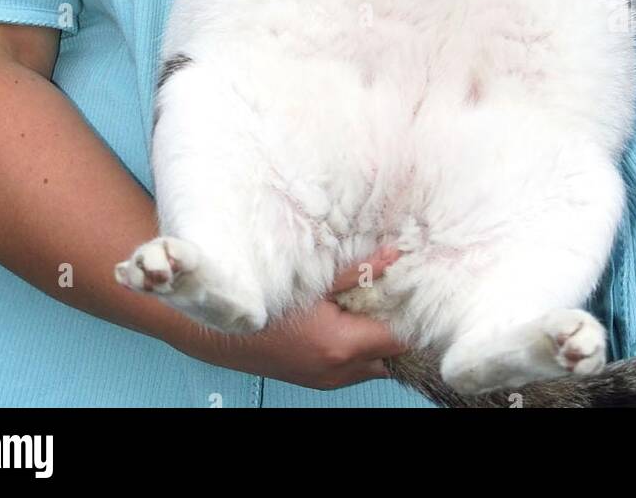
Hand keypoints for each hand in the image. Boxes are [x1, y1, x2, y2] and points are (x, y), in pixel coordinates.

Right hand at [177, 247, 408, 388]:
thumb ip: (357, 271)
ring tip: (377, 304)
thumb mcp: (312, 280)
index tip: (418, 288)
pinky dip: (361, 346)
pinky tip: (353, 320)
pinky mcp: (318, 380)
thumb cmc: (261, 303)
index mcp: (340, 345)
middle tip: (401, 294)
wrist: (217, 333)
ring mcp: (328, 380)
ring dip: (379, 338)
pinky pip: (354, 368)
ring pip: (375, 364)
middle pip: (392, 355)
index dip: (413, 312)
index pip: (400, 337)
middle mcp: (339, 370)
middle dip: (399, 326)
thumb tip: (394, 256)